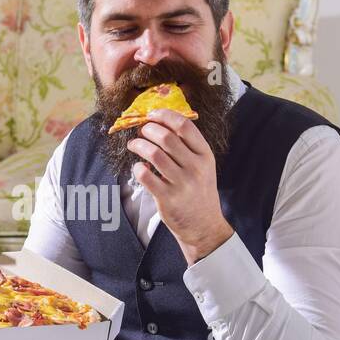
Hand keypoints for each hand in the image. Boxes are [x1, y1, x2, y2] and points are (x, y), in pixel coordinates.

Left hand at [125, 108, 234, 265]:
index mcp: (205, 155)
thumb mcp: (204, 167)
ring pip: (154, 154)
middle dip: (148, 129)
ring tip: (134, 144)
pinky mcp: (167, 198)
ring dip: (139, 145)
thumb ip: (188, 147)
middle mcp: (195, 168)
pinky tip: (138, 167)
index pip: (185, 126)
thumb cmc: (200, 192)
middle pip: (166, 138)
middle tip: (142, 131)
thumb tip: (162, 124)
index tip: (153, 114)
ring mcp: (181, 183)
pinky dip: (137, 168)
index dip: (165, 115)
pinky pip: (145, 176)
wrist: (204, 226)